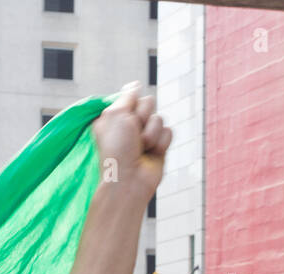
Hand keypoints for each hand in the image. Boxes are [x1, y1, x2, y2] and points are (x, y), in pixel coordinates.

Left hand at [92, 82, 170, 200]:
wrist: (129, 180)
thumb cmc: (117, 149)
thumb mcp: (116, 115)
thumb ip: (127, 96)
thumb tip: (135, 84)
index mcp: (115, 116)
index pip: (133, 95)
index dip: (131, 105)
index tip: (123, 117)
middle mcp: (129, 125)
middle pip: (149, 102)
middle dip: (143, 117)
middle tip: (133, 134)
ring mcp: (144, 135)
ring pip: (160, 118)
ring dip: (151, 133)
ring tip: (141, 148)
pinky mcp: (158, 146)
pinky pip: (168, 132)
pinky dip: (160, 143)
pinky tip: (152, 154)